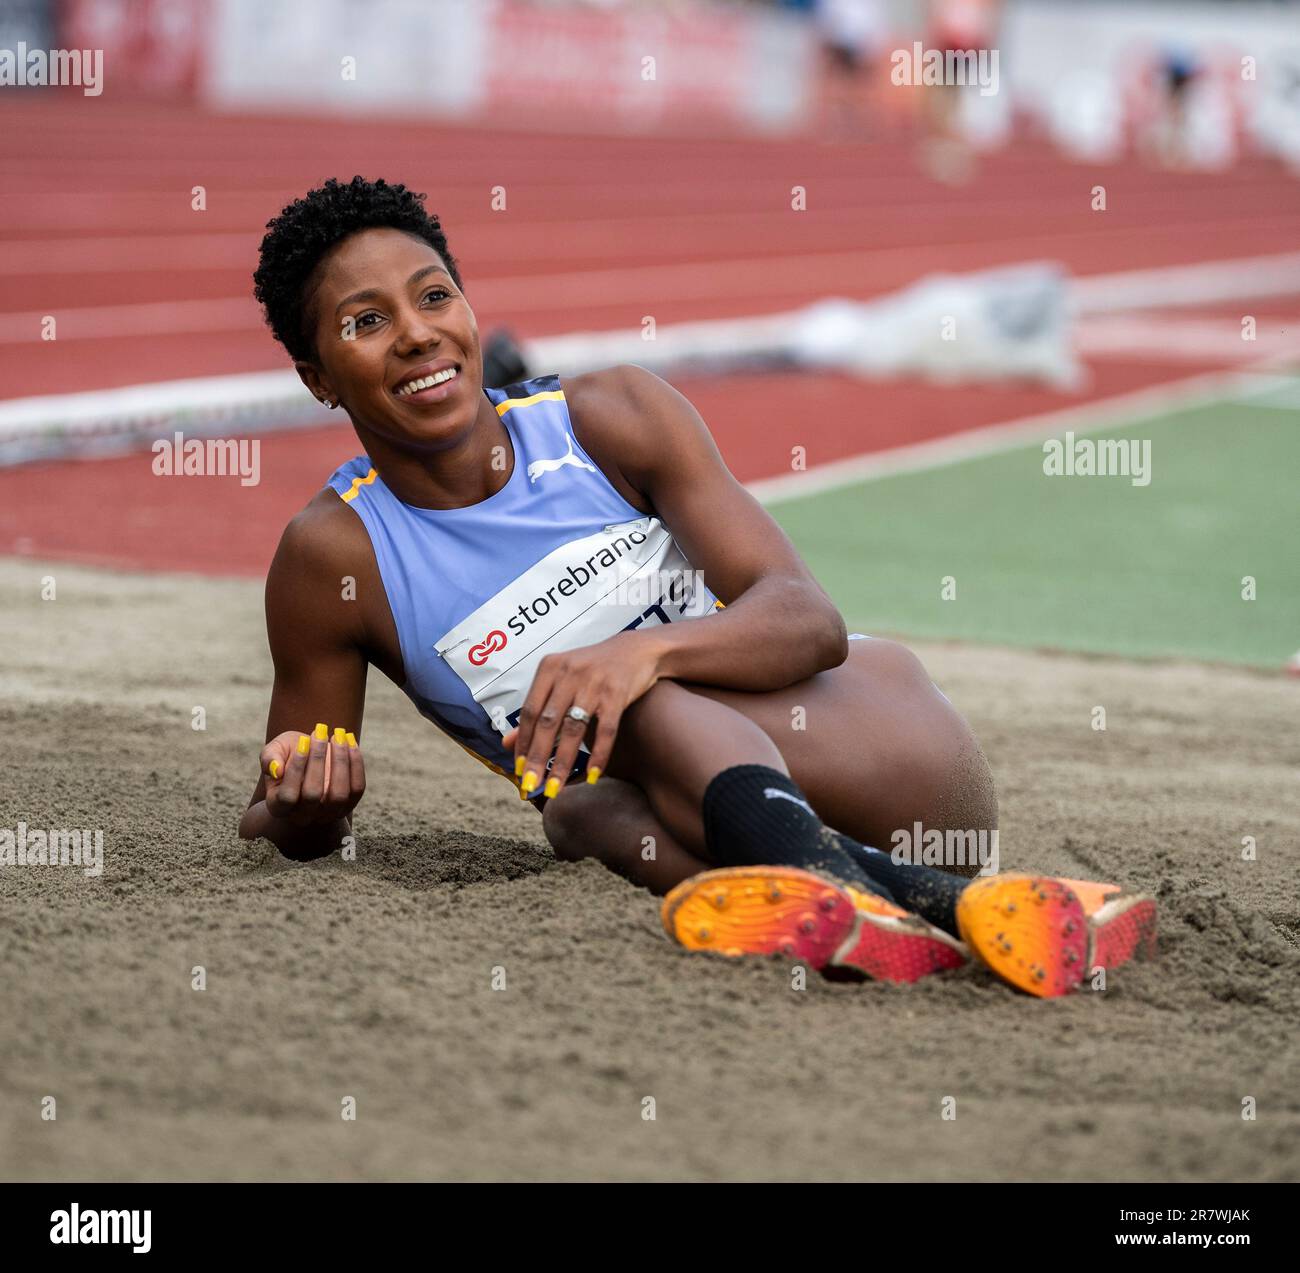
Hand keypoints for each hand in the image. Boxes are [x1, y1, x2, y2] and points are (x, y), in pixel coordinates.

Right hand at [259, 723, 365, 826]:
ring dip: (340, 760)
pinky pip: (356, 788)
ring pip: (338, 794)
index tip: (302, 741)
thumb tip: (277, 770)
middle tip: (320, 731)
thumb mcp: (273, 752)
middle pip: (313, 795)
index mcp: (279, 806)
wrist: (309, 759)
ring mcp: (328, 814)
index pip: (287, 796)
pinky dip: (355, 763)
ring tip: (338, 735)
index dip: (295, 769)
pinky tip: (350, 742)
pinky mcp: (348, 805)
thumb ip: (269, 758)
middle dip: (317, 759)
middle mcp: (303, 816)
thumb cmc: (287, 755)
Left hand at [503, 631, 661, 799]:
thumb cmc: (593, 670)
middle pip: (547, 723)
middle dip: (537, 758)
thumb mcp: (560, 682)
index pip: (529, 711)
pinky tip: (592, 775)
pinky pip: (606, 730)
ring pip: (574, 730)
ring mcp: (594, 683)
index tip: (518, 770)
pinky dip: (598, 755)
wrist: (636, 650)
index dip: (522, 742)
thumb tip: (506, 744)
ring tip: (554, 788)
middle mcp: (569, 673)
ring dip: (562, 763)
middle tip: (530, 785)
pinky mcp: (618, 693)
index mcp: (550, 668)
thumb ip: (536, 710)